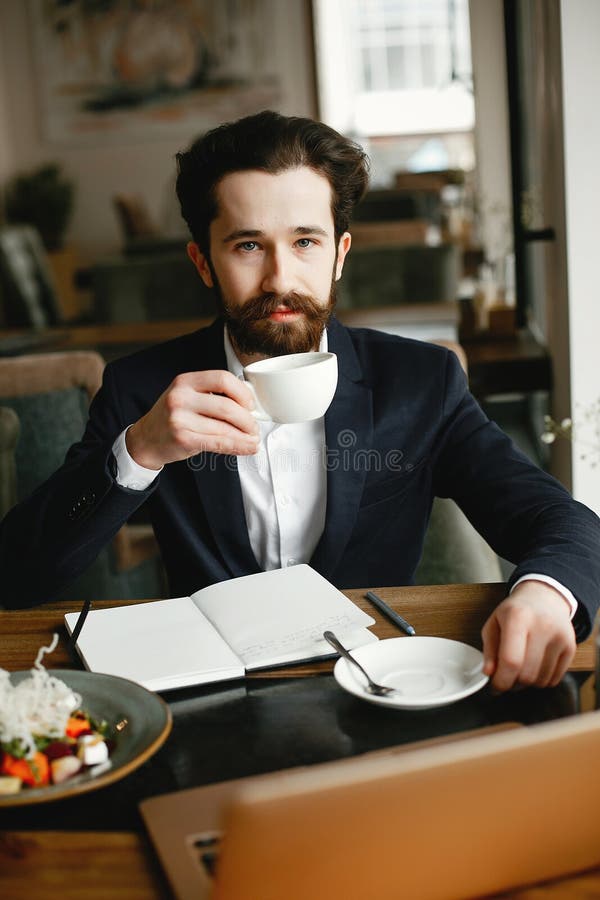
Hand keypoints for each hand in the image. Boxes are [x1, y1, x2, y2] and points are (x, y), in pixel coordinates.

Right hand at [126, 370, 259, 468]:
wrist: (146, 439)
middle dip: (247, 419)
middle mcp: (181, 397)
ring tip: (253, 439)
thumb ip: (212, 395)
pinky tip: (247, 447)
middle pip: (227, 406)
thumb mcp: (187, 396)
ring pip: (224, 427)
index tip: (250, 404)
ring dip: (245, 436)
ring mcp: (180, 418)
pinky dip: (238, 446)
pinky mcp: (183, 439)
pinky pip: (218, 443)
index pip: (222, 378)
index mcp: (185, 381)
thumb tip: (249, 405)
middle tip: (254, 427)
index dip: (242, 392)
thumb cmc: (172, 417)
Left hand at [481, 581, 575, 690]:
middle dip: (513, 683)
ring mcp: (559, 637)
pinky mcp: (571, 646)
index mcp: (518, 617)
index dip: (501, 680)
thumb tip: (489, 673)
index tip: (495, 687)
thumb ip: (489, 650)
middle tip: (506, 676)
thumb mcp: (494, 623)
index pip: (511, 660)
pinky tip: (535, 665)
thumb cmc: (515, 612)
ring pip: (541, 680)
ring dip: (527, 682)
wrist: (544, 598)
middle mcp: (542, 626)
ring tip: (521, 667)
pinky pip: (554, 679)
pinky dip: (542, 679)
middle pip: (527, 674)